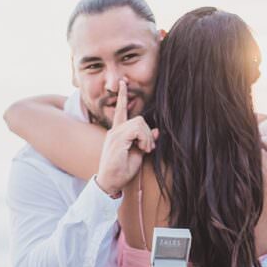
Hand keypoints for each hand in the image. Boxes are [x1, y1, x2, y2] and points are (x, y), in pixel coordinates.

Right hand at [96, 80, 158, 195]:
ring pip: (139, 123)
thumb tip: (156, 130)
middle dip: (148, 133)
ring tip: (145, 150)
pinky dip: (144, 139)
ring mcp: (115, 135)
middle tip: (148, 148)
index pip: (120, 110)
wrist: (110, 183)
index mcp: (117, 132)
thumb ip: (145, 141)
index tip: (123, 83)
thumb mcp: (138, 154)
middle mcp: (114, 131)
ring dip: (147, 137)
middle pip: (139, 119)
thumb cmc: (122, 171)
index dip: (122, 96)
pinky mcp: (117, 140)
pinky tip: (143, 149)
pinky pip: (137, 130)